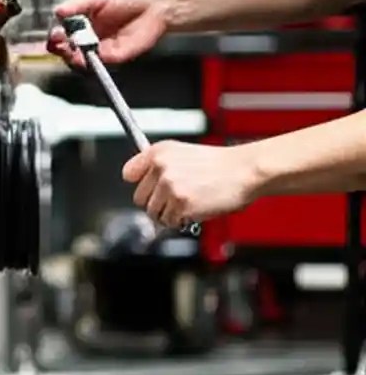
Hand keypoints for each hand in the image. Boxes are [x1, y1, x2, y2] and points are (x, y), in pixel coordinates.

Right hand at [47, 0, 168, 67]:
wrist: (152, 7)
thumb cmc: (126, 0)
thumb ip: (74, 5)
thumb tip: (58, 11)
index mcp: (79, 24)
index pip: (59, 35)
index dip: (54, 37)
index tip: (54, 34)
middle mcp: (86, 39)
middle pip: (65, 51)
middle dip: (59, 48)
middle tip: (59, 41)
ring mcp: (98, 50)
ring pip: (77, 61)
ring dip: (71, 56)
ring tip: (71, 47)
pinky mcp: (111, 58)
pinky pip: (96, 65)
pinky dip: (88, 61)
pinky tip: (86, 53)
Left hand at [122, 141, 260, 227]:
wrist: (245, 171)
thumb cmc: (220, 164)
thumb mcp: (183, 152)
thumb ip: (159, 164)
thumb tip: (138, 179)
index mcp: (159, 152)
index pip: (129, 173)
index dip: (141, 184)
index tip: (148, 189)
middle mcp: (161, 168)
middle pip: (139, 198)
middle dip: (155, 203)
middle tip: (173, 201)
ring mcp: (170, 187)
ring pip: (153, 213)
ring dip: (168, 214)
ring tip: (186, 206)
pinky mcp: (181, 205)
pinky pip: (170, 222)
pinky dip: (181, 222)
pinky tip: (194, 211)